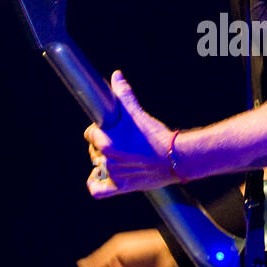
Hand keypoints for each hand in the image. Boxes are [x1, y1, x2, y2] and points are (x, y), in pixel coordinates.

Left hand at [84, 70, 173, 196]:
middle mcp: (107, 159)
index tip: (109, 130)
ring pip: (98, 167)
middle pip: (94, 151)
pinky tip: (98, 177)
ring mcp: (114, 175)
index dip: (98, 131)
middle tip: (120, 143)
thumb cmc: (155, 134)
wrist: (176, 157)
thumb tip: (116, 75)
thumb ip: (123, 95)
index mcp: (106, 142)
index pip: (90, 134)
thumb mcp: (137, 113)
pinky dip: (95, 184)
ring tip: (120, 156)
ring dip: (104, 162)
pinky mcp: (121, 187)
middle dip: (103, 146)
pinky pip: (98, 190)